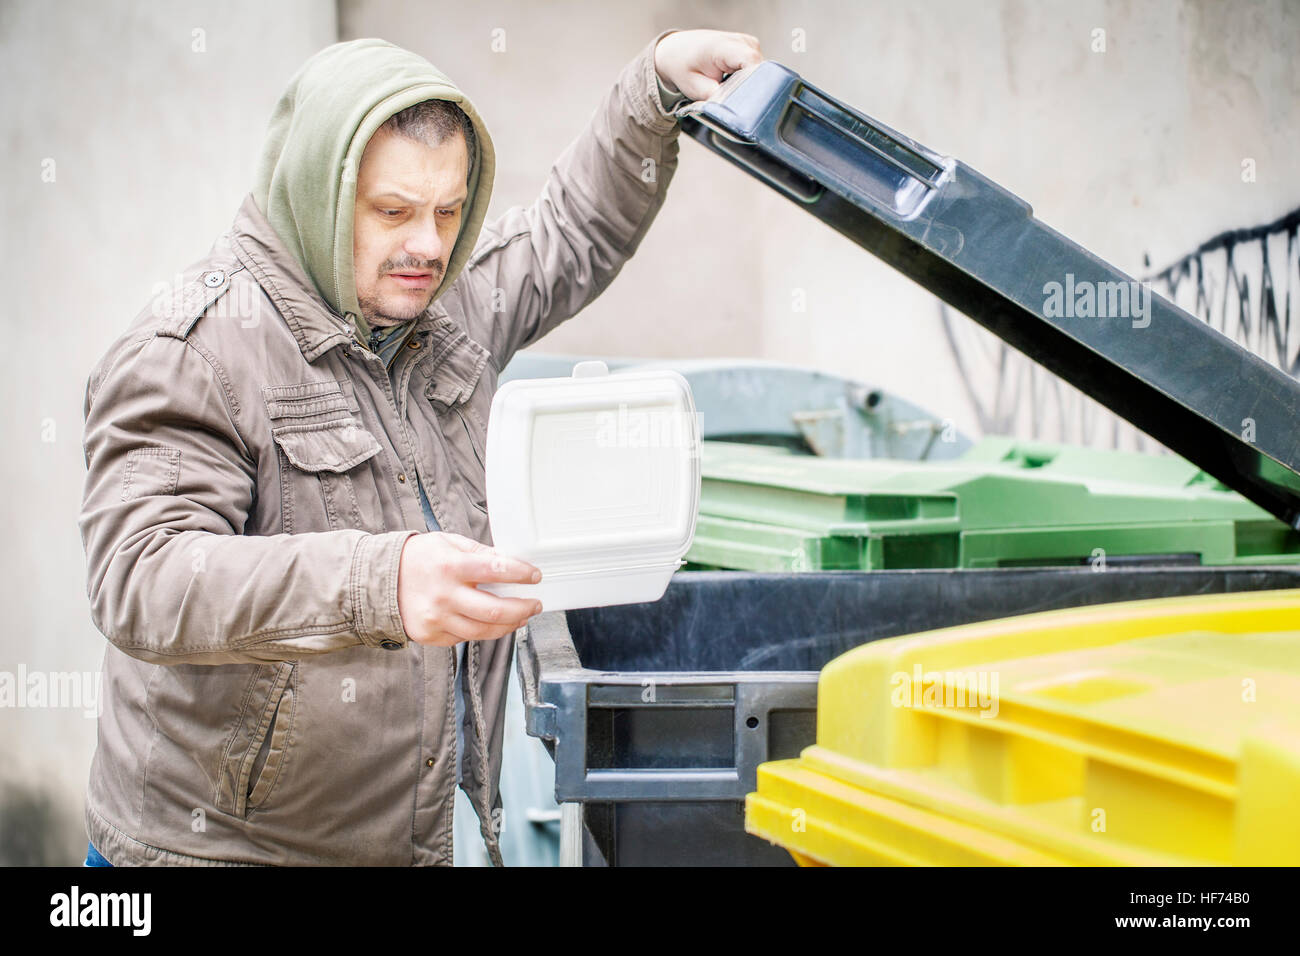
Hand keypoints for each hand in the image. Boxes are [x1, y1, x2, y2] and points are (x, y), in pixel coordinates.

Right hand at [395, 531, 542, 647]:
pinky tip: (492, 623)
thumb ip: (479, 552)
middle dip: (523, 608)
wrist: (378, 581)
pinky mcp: (430, 635)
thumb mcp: (448, 543)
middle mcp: (444, 595)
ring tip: (520, 617)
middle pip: (495, 611)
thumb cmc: (417, 558)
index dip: (521, 574)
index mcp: (450, 566)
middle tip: (535, 605)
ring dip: (508, 625)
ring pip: (483, 631)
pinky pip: (464, 638)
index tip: (535, 576)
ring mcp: (436, 619)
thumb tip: (510, 560)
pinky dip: (482, 631)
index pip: (496, 570)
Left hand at [654, 29, 763, 101]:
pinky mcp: (751, 47)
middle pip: (760, 68)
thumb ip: (715, 97)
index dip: (754, 82)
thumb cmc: (684, 68)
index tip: (748, 102)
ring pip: (761, 70)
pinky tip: (734, 83)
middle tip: (736, 103)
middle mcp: (740, 40)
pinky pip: (757, 67)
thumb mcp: (694, 87)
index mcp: (722, 46)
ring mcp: (748, 42)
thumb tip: (734, 108)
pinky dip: (748, 79)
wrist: (678, 50)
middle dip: (751, 89)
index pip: (751, 60)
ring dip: (749, 85)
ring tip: (731, 90)